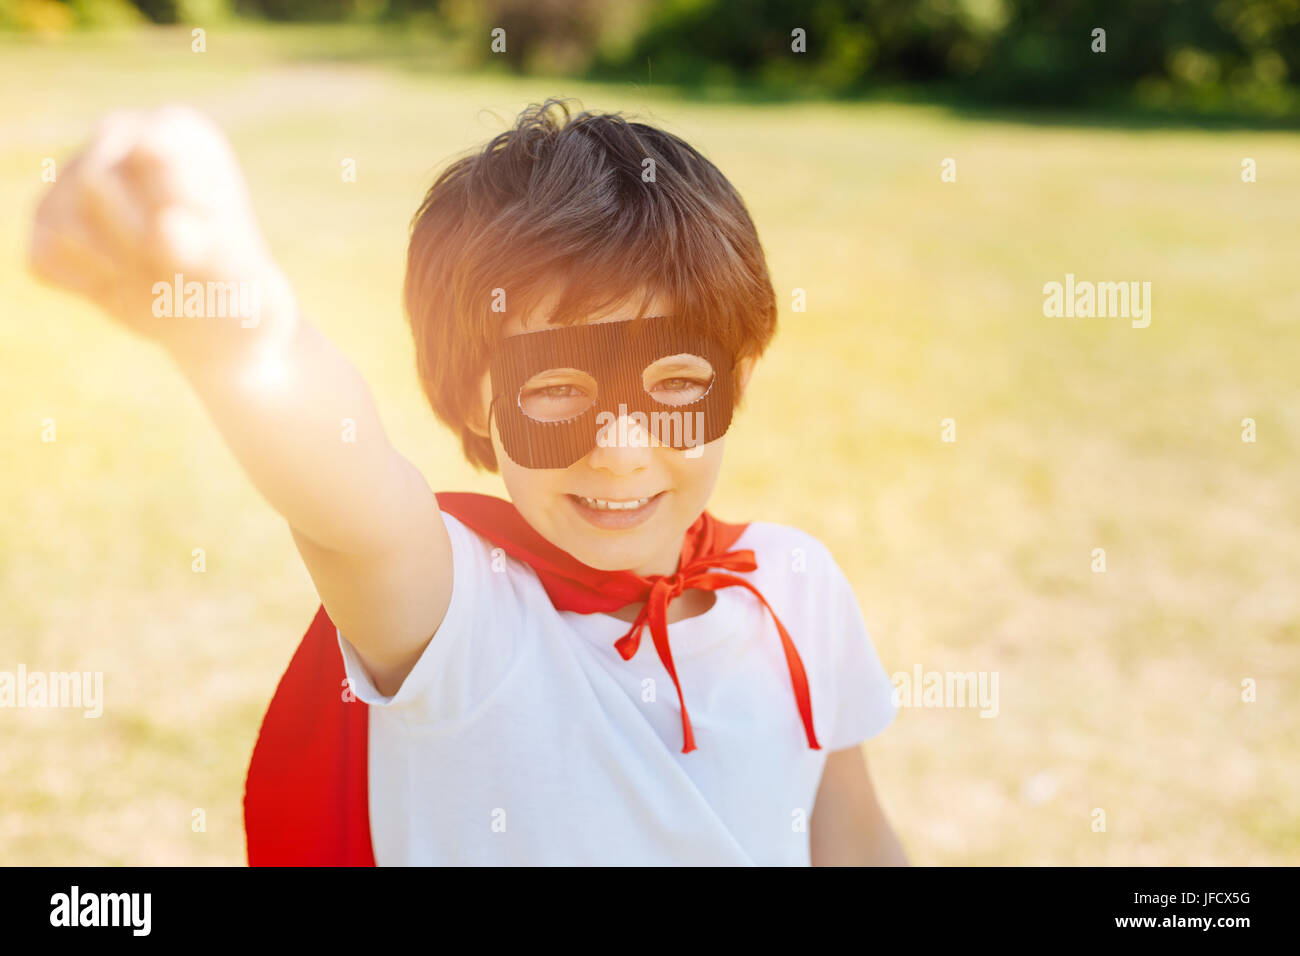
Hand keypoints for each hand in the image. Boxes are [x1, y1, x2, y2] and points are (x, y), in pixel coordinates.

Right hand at [29, 105, 294, 359]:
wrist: (210, 311)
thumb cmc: (228, 275)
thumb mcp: (233, 263)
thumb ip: (207, 243)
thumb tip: (168, 228)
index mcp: (178, 131)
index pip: (149, 149)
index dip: (169, 201)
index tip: (205, 228)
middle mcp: (119, 139)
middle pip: (92, 181)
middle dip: (134, 236)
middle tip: (174, 262)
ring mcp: (74, 178)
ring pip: (61, 220)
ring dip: (113, 264)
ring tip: (151, 273)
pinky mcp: (47, 223)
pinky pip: (45, 256)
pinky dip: (86, 284)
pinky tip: (118, 282)